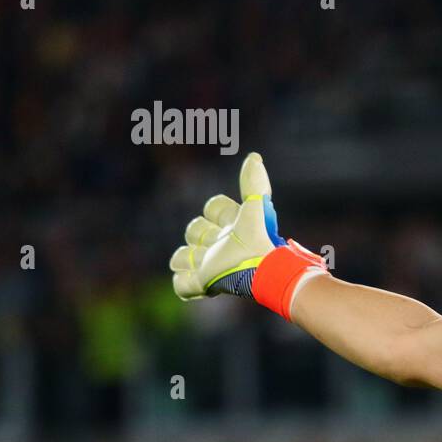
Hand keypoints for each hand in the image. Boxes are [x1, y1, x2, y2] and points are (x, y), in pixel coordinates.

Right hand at [170, 151, 289, 300]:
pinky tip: (200, 279)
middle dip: (199, 233)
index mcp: (233, 226)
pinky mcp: (202, 284)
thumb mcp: (256, 208)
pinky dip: (185, 282)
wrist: (260, 271)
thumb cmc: (259, 239)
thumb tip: (254, 156)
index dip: (216, 210)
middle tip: (214, 244)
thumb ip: (254, 184)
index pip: (213, 207)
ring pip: (181, 257)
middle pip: (194, 230)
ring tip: (205, 263)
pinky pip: (180, 284)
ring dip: (186, 259)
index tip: (227, 220)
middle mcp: (221, 245)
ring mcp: (209, 266)